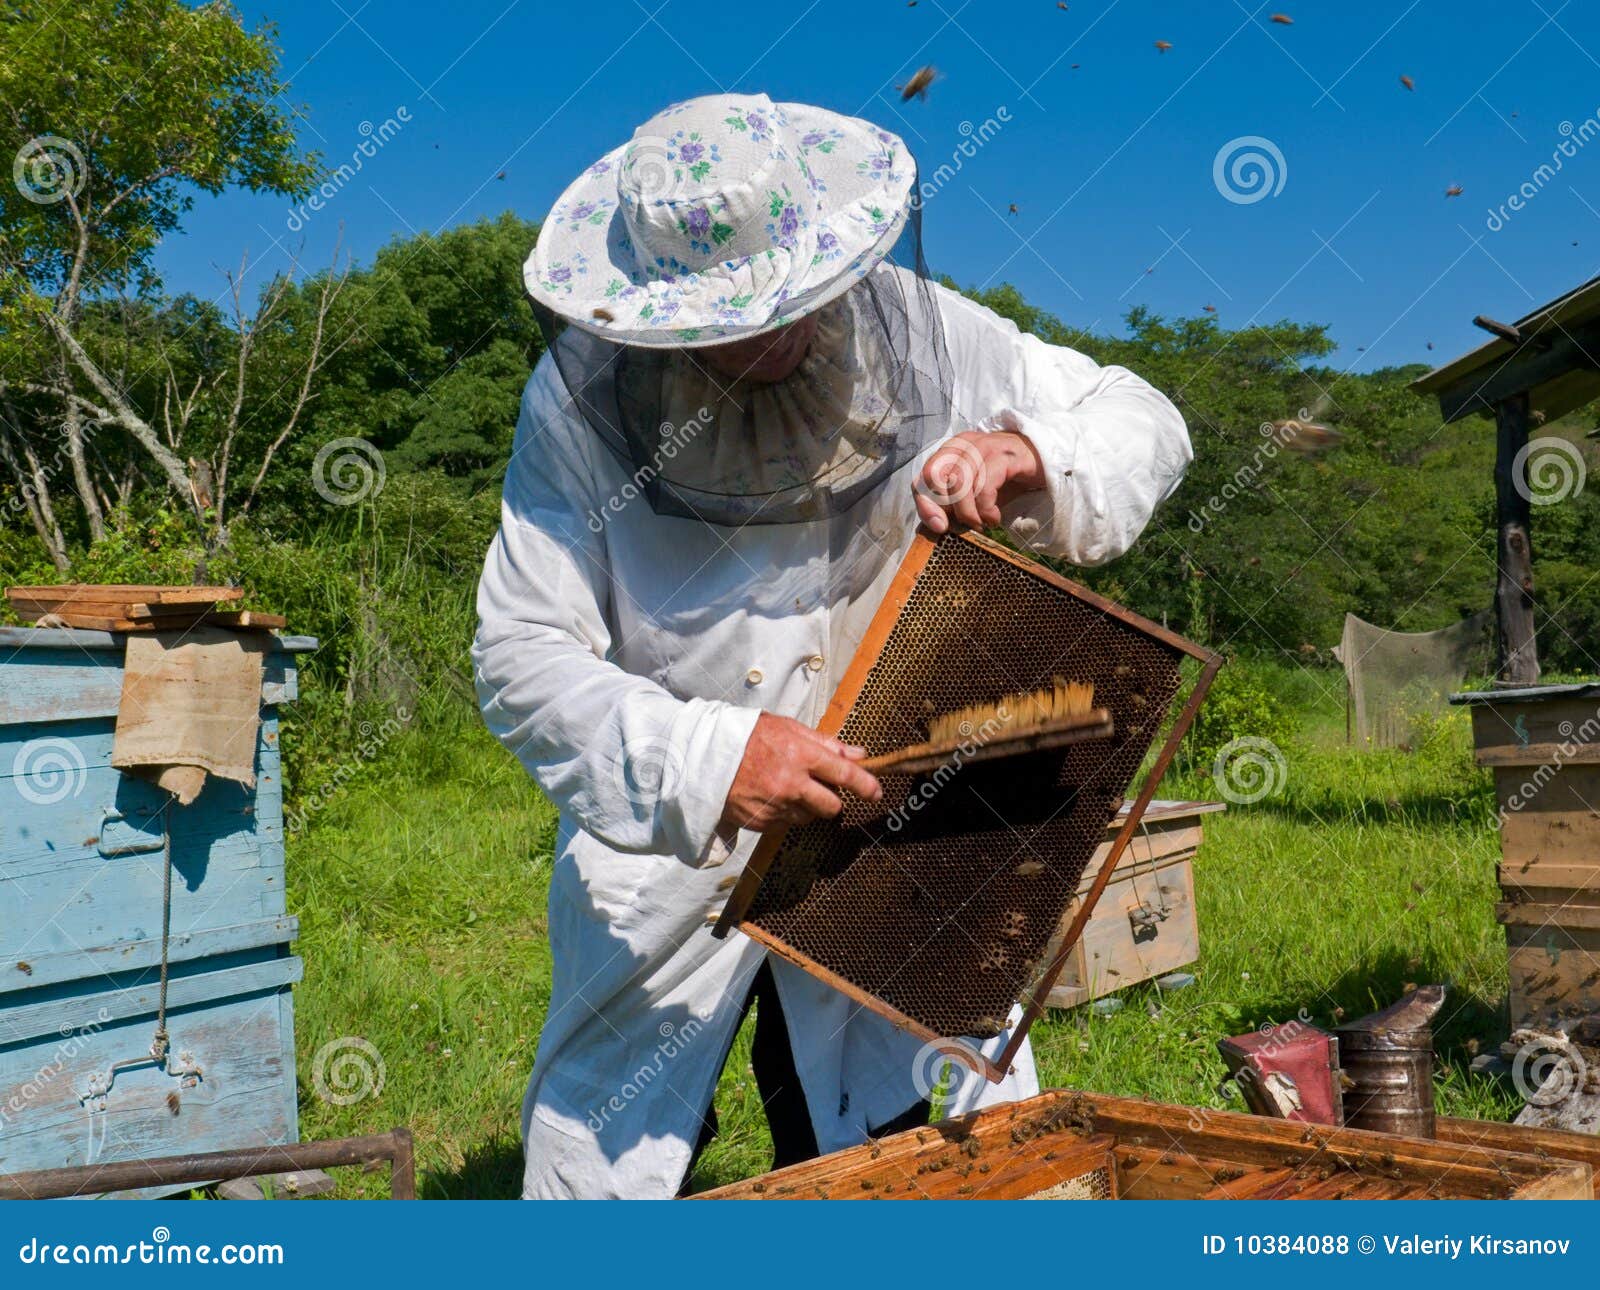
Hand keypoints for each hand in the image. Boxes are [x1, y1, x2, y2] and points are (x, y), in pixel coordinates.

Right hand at [720, 712, 882, 832]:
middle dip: (832, 800)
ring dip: (806, 806)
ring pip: (809, 817)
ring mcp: (776, 806)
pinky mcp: (762, 822)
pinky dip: (784, 812)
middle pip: (832, 806)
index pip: (844, 774)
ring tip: (786, 786)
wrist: (705, 757)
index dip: (866, 785)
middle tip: (820, 787)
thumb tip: (859, 754)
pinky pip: (786, 823)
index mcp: (800, 755)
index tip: (876, 792)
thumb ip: (826, 743)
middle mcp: (791, 783)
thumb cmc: (747, 737)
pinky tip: (769, 795)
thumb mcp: (788, 728)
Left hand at [913, 428, 1045, 533]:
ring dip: (968, 511)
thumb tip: (935, 526)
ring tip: (980, 525)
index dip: (925, 503)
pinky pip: (985, 483)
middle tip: (961, 526)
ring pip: (959, 481)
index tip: (938, 527)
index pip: (923, 476)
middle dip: (945, 508)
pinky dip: (986, 507)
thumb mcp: (975, 494)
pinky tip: (994, 518)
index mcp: (951, 451)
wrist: (1045, 465)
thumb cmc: (1006, 480)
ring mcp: (985, 446)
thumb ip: (954, 505)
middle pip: (936, 475)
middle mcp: (964, 444)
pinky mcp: (1006, 455)